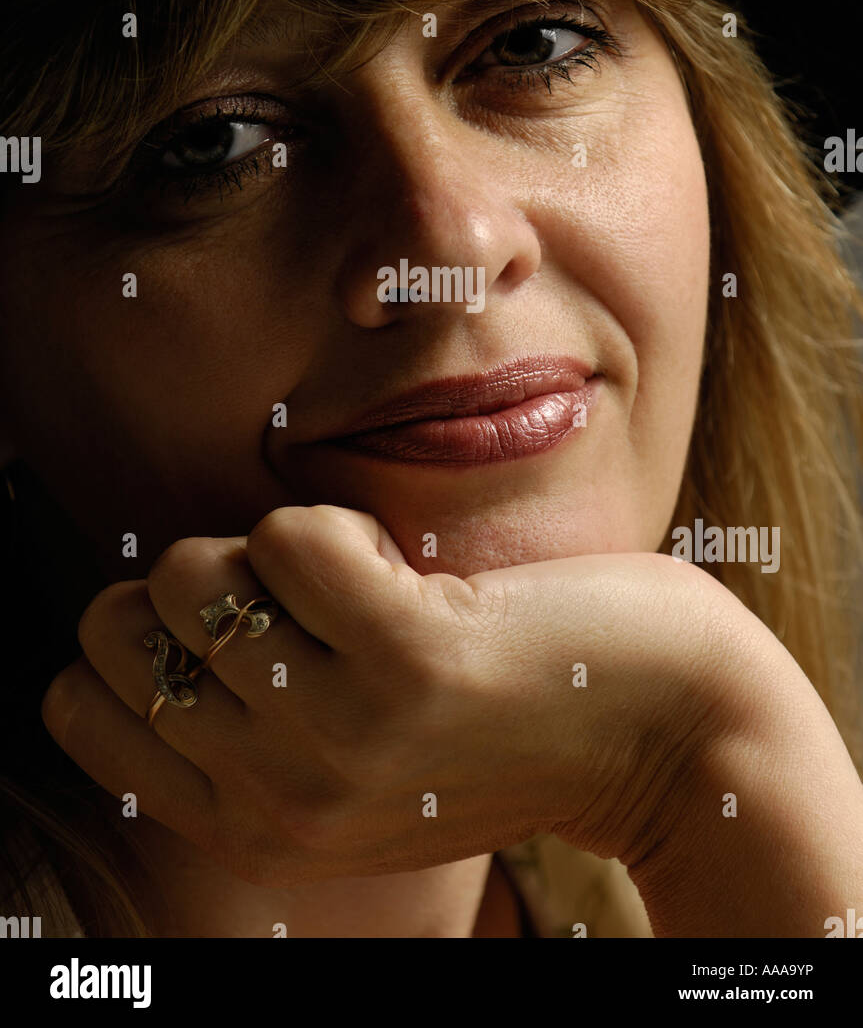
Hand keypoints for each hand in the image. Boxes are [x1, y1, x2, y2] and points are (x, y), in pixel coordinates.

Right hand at [41, 505, 760, 887]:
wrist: (667, 734)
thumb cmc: (508, 724)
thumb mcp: (355, 768)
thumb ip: (252, 725)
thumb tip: (153, 606)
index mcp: (252, 827)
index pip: (81, 710)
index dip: (135, 636)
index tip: (229, 623)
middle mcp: (278, 799)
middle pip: (121, 628)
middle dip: (198, 577)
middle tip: (299, 598)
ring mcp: (340, 735)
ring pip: (190, 575)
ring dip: (271, 546)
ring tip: (364, 584)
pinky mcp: (408, 658)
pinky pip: (288, 537)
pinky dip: (341, 527)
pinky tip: (409, 570)